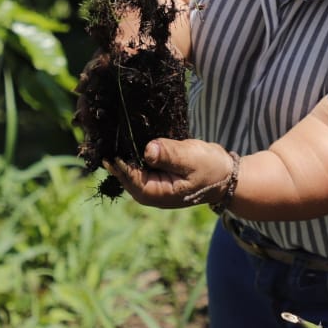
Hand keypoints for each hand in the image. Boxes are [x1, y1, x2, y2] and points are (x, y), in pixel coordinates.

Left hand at [106, 138, 236, 209]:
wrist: (225, 175)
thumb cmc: (210, 168)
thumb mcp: (191, 159)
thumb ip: (169, 154)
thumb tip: (147, 149)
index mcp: (156, 194)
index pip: (130, 177)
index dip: (119, 160)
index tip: (108, 143)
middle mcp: (149, 192)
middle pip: (125, 174)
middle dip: (116, 156)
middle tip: (102, 135)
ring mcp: (151, 184)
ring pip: (130, 168)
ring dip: (123, 152)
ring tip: (111, 133)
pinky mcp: (155, 175)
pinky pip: (138, 163)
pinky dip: (133, 152)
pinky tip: (127, 137)